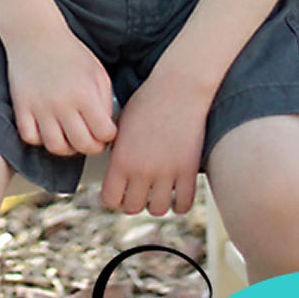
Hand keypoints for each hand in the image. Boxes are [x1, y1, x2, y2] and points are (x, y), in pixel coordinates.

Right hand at [6, 19, 116, 156]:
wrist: (36, 35)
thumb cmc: (70, 53)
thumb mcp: (97, 72)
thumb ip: (105, 101)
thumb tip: (106, 128)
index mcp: (85, 93)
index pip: (103, 133)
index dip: (109, 136)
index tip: (106, 132)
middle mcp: (62, 103)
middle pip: (81, 145)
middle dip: (91, 147)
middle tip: (92, 140)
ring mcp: (40, 107)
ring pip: (55, 147)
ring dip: (67, 148)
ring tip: (70, 137)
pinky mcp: (22, 106)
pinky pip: (30, 137)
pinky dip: (40, 139)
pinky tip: (48, 129)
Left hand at [101, 73, 206, 215]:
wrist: (178, 88)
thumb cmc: (147, 101)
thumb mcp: (122, 126)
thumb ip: (116, 153)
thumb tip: (114, 174)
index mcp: (120, 159)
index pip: (110, 200)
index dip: (113, 199)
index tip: (120, 193)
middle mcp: (141, 170)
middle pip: (132, 208)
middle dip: (134, 202)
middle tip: (139, 192)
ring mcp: (166, 172)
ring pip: (158, 210)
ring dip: (156, 204)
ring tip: (158, 193)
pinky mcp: (188, 170)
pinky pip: (183, 204)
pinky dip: (179, 204)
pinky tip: (177, 194)